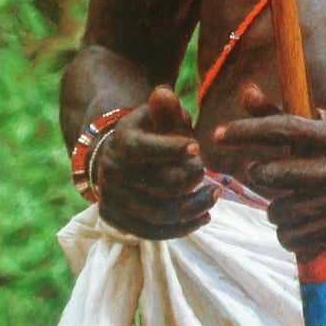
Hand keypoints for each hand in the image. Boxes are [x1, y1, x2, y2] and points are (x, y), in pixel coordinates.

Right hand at [96, 85, 217, 240]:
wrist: (120, 154)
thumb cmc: (152, 130)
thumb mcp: (160, 114)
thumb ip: (167, 109)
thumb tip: (164, 93)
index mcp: (121, 138)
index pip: (141, 148)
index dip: (170, 148)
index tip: (197, 148)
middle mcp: (111, 169)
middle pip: (157, 184)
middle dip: (190, 180)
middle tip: (212, 178)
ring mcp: (110, 196)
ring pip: (156, 214)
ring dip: (192, 209)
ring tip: (214, 198)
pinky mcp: (114, 218)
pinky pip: (149, 231)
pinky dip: (179, 229)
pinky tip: (201, 217)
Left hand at [214, 89, 325, 252]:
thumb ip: (283, 114)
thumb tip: (244, 90)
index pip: (282, 128)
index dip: (248, 130)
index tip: (219, 132)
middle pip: (273, 174)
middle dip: (259, 175)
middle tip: (262, 173)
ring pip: (278, 211)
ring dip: (275, 208)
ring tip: (289, 200)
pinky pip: (291, 238)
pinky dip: (287, 233)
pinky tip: (298, 222)